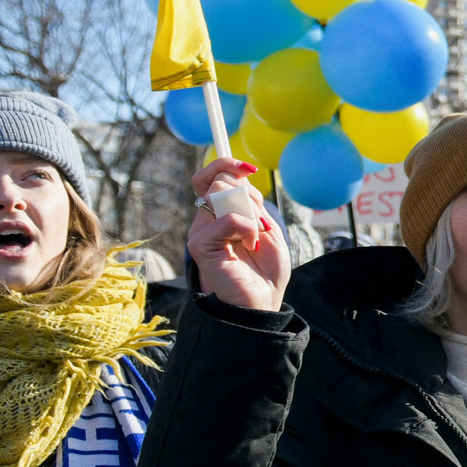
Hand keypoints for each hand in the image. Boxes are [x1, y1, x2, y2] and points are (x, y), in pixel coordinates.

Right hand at [187, 158, 288, 311]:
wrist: (262, 302)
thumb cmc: (265, 270)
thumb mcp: (267, 229)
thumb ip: (252, 204)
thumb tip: (240, 179)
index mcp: (220, 214)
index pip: (210, 177)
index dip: (226, 164)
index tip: (249, 167)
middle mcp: (206, 220)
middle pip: (220, 182)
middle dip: (249, 195)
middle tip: (261, 223)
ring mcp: (201, 231)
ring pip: (219, 194)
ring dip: (250, 211)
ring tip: (257, 236)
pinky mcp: (199, 245)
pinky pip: (225, 218)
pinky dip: (246, 226)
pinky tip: (252, 244)